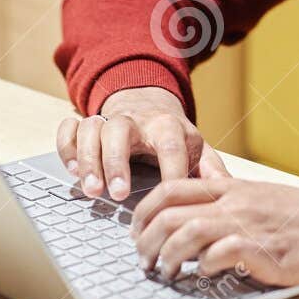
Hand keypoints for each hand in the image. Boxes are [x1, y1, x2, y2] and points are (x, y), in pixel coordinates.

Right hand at [55, 86, 229, 201]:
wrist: (147, 102)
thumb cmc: (172, 136)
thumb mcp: (196, 148)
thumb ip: (211, 170)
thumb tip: (231, 193)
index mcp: (168, 126)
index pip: (170, 146)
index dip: (171, 170)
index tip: (170, 197)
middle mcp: (135, 120)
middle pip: (120, 132)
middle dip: (117, 162)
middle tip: (119, 193)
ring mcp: (108, 119)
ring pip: (92, 129)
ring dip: (89, 159)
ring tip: (93, 190)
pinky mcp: (87, 122)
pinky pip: (69, 127)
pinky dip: (67, 146)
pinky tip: (72, 170)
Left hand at [129, 178, 298, 286]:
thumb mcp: (262, 199)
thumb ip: (229, 205)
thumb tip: (194, 220)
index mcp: (232, 188)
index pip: (172, 188)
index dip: (143, 211)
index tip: (136, 232)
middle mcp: (236, 203)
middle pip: (171, 212)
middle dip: (146, 239)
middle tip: (143, 260)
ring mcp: (250, 225)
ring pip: (189, 230)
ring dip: (168, 255)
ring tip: (165, 273)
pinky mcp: (266, 250)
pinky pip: (222, 253)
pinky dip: (206, 266)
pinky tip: (207, 274)